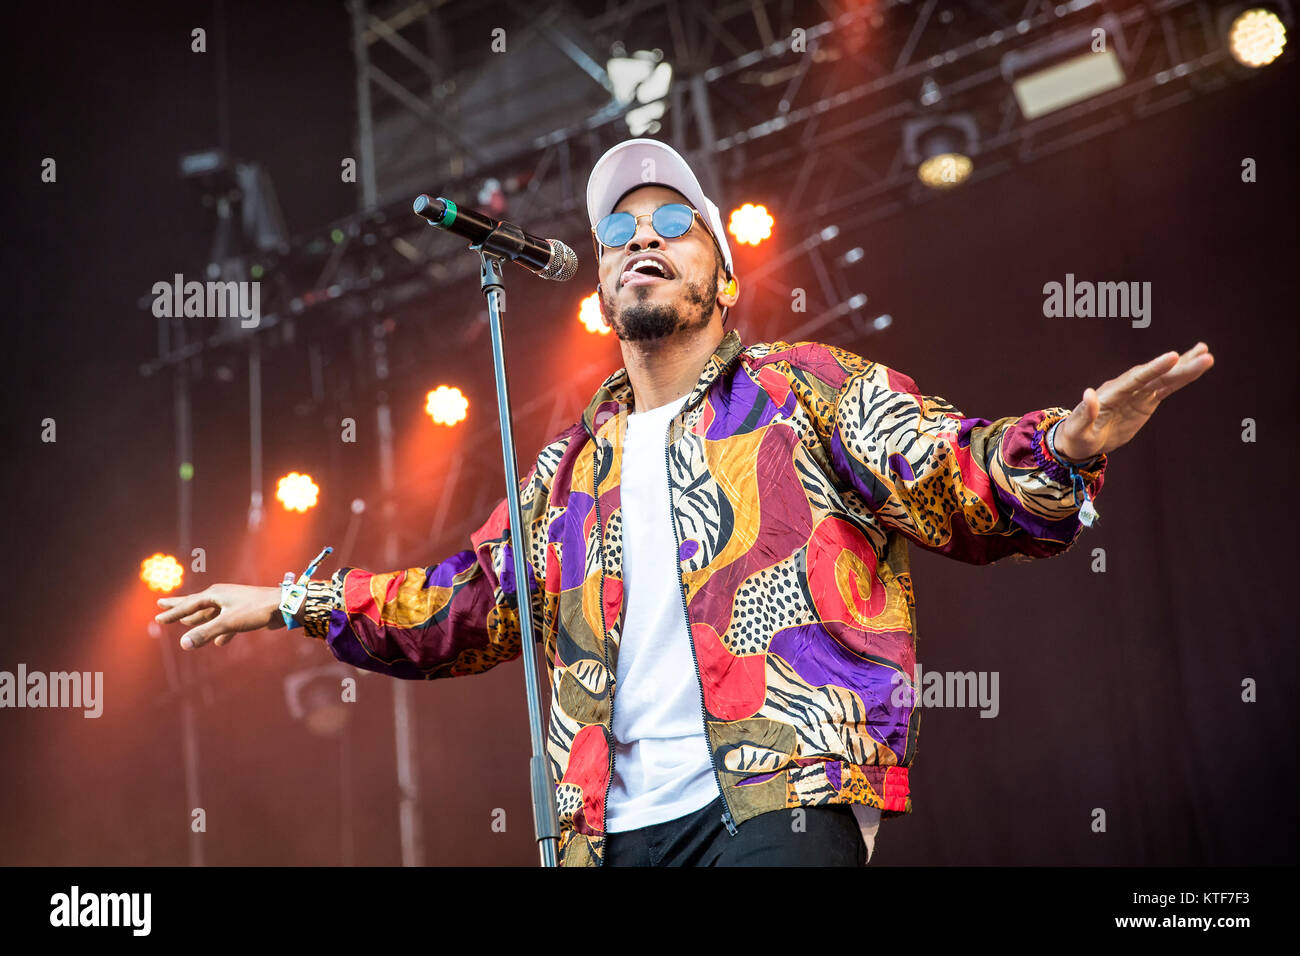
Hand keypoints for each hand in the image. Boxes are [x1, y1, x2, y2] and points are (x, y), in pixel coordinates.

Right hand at [155, 584, 284, 649]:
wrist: (284, 606)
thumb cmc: (256, 610)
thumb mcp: (228, 622)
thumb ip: (206, 633)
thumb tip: (183, 644)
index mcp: (215, 595)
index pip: (188, 605)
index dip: (172, 613)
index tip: (157, 618)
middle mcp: (221, 596)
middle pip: (195, 603)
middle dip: (178, 605)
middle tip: (160, 604)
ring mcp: (233, 604)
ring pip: (210, 614)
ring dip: (198, 620)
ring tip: (184, 622)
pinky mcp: (243, 613)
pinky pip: (227, 623)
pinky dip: (221, 632)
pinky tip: (220, 643)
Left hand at [1053, 342, 1214, 462]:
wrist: (1080, 440)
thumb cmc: (1076, 436)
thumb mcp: (1077, 429)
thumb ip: (1085, 413)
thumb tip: (1088, 393)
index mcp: (1110, 394)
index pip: (1135, 378)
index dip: (1154, 368)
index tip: (1173, 356)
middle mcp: (1125, 388)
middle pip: (1155, 375)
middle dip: (1179, 366)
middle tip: (1203, 354)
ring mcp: (1136, 393)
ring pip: (1164, 378)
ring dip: (1185, 367)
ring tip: (1207, 354)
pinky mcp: (1145, 400)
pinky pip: (1166, 387)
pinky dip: (1181, 377)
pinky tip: (1196, 366)